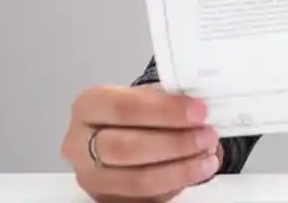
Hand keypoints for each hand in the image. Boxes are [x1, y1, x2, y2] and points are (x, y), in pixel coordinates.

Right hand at [61, 84, 221, 201]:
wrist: (123, 133)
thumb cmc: (136, 113)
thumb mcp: (147, 95)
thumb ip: (167, 100)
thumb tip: (199, 110)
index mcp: (88, 106)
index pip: (123, 108)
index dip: (164, 111)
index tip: (198, 112)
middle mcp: (79, 144)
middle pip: (127, 148)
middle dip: (174, 144)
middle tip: (207, 136)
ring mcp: (90, 177)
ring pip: (136, 181)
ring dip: (179, 170)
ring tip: (207, 159)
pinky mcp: (106, 200)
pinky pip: (144, 198)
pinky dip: (174, 186)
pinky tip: (193, 173)